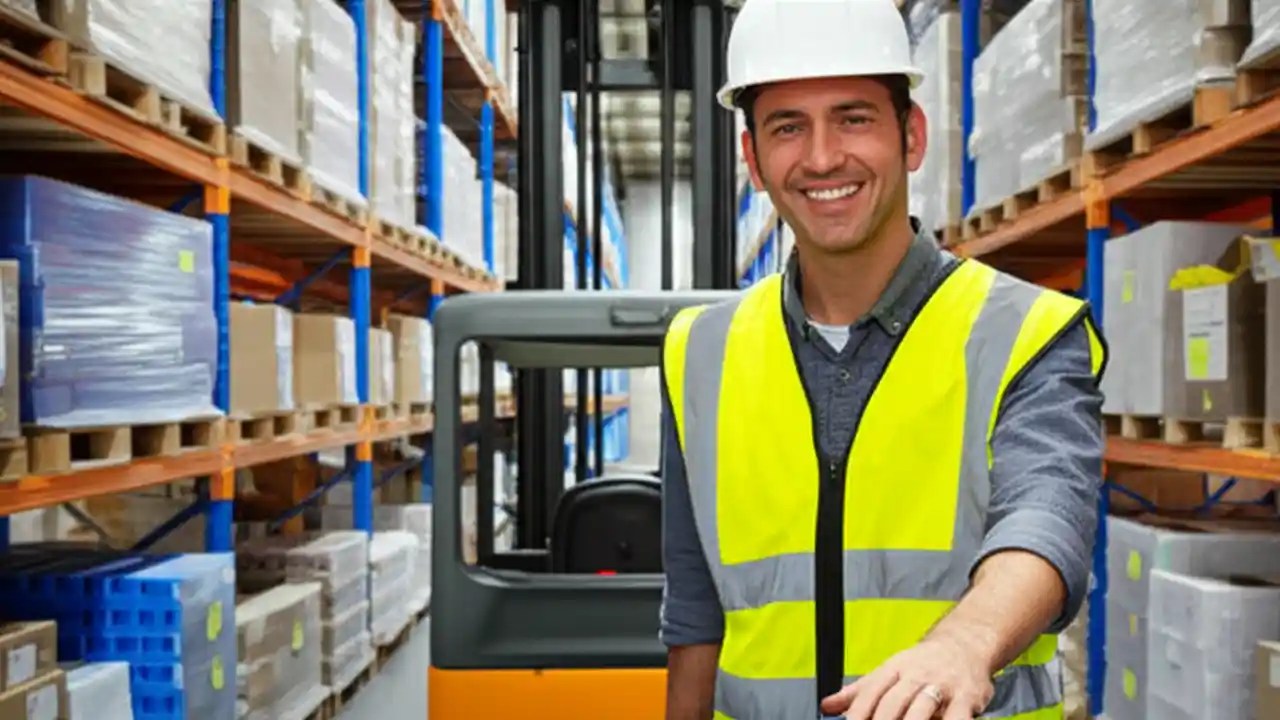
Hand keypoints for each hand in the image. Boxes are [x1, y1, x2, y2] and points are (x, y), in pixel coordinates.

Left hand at [818, 634, 994, 719]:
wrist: (965, 644)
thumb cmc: (923, 663)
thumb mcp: (888, 670)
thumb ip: (858, 692)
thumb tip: (827, 706)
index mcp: (892, 669)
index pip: (869, 694)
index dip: (857, 715)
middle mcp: (915, 676)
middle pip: (892, 703)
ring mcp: (941, 685)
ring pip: (921, 710)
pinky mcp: (967, 697)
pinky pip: (957, 717)